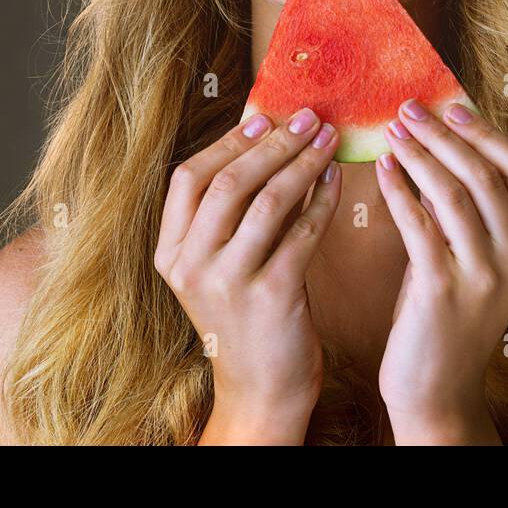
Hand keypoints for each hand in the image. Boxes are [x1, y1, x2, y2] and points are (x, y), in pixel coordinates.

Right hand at [153, 107, 342, 439]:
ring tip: (328, 139)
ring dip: (303, 163)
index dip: (228, 143)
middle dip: (273, 144)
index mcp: (170, 253)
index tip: (263, 118)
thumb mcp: (219, 264)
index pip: (189, 178)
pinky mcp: (273, 297)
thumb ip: (231, 212)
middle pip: (229, 183)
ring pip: (269, 201)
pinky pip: (303, 232)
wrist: (262, 389)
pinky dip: (323, 200)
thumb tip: (264, 136)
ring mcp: (229, 284)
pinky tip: (338, 180)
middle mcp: (191, 267)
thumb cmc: (247, 314)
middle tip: (307, 117)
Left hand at [374, 98, 507, 443]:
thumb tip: (443, 141)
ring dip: (419, 155)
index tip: (454, 106)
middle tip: (410, 109)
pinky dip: (399, 190)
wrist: (436, 387)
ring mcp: (485, 277)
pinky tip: (382, 170)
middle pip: (487, 176)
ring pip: (454, 194)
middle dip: (445, 135)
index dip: (489, 134)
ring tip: (392, 132)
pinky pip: (419, 225)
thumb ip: (471, 211)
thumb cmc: (448, 314)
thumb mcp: (475, 259)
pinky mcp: (443, 291)